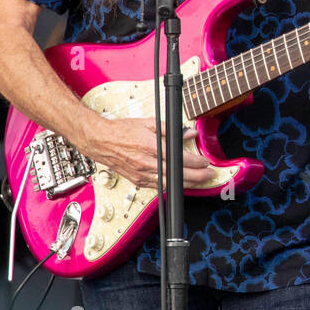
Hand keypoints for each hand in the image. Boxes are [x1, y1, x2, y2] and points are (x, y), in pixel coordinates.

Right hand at [75, 116, 213, 189]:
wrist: (101, 140)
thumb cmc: (122, 131)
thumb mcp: (149, 123)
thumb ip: (171, 130)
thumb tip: (189, 133)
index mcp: (149, 147)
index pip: (178, 158)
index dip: (194, 162)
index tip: (204, 162)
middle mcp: (145, 163)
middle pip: (175, 174)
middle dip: (195, 177)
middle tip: (208, 175)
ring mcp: (140, 174)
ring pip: (168, 183)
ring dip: (185, 184)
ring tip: (199, 181)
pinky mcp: (137, 180)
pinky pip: (157, 186)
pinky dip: (170, 185)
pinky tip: (179, 183)